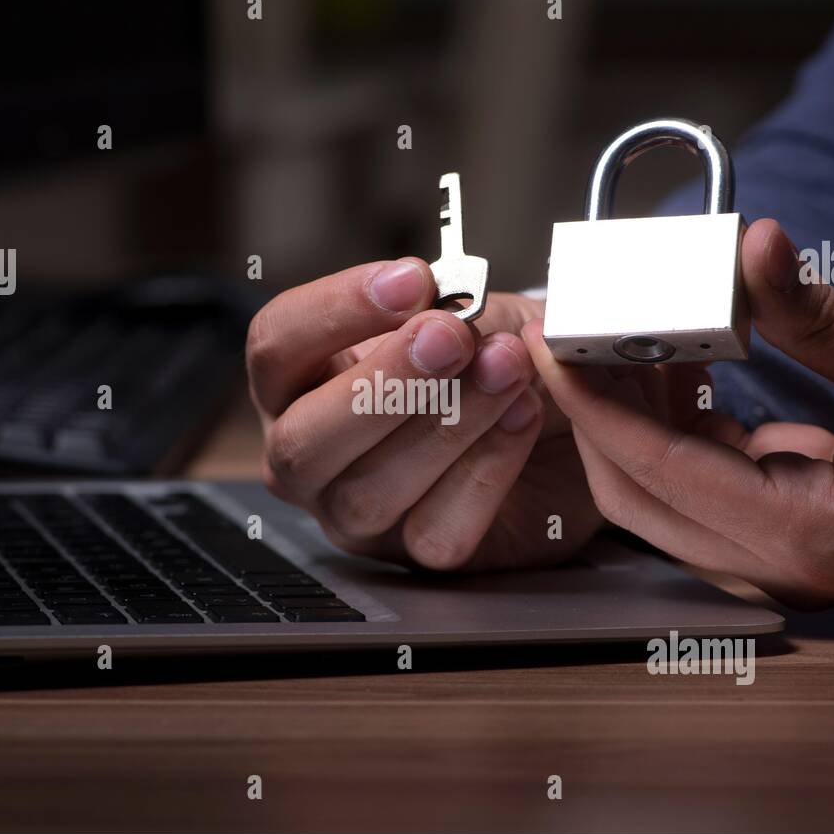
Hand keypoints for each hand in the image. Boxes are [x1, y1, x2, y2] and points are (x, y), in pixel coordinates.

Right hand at [246, 258, 600, 569]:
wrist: (556, 413)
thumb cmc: (487, 353)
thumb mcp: (469, 310)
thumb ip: (448, 305)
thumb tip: (447, 306)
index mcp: (296, 380)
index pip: (276, 344)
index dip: (336, 309)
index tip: (411, 280)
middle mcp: (308, 455)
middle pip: (304, 437)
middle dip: (384, 382)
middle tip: (450, 336)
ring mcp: (353, 513)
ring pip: (369, 490)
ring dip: (447, 423)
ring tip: (505, 367)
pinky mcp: (415, 553)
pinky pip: (438, 531)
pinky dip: (488, 469)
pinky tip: (523, 417)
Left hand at [526, 219, 833, 606]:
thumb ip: (820, 317)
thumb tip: (752, 247)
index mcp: (809, 535)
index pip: (661, 470)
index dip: (592, 406)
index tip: (548, 346)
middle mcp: (779, 563)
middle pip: (638, 494)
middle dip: (592, 413)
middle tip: (564, 335)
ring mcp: (778, 556)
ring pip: (660, 494)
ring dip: (630, 418)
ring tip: (614, 335)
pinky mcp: (783, 532)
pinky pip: (698, 485)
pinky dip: (673, 427)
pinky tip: (672, 362)